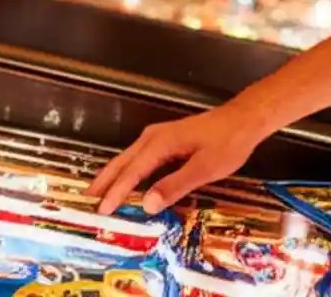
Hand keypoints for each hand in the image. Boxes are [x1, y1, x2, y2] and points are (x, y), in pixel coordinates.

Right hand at [84, 106, 268, 214]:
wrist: (243, 119)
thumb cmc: (227, 143)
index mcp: (159, 144)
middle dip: (103, 182)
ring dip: (111, 176)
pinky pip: (137, 158)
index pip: (131, 172)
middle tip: (86, 201)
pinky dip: (125, 171)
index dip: (116, 193)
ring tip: (98, 193)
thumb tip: (148, 204)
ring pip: (127, 159)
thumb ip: (175, 185)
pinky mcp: (164, 140)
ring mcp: (157, 137)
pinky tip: (124, 180)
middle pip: (121, 163)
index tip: (102, 210)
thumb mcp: (204, 168)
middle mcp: (152, 138)